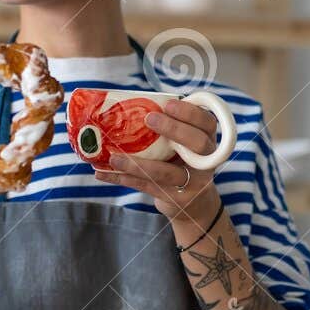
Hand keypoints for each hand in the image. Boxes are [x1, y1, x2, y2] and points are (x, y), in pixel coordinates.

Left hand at [93, 99, 222, 230]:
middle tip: (149, 119)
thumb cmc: (181, 164)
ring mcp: (193, 182)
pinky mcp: (176, 199)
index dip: (190, 113)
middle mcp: (205, 161)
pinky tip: (103, 174)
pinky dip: (123, 179)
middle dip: (173, 129)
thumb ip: (167, 129)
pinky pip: (146, 187)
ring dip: (136, 164)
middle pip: (197, 143)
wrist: (194, 205)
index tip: (168, 104)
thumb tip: (127, 105)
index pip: (206, 122)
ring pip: (165, 172)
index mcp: (207, 141)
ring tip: (113, 158)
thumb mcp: (183, 146)